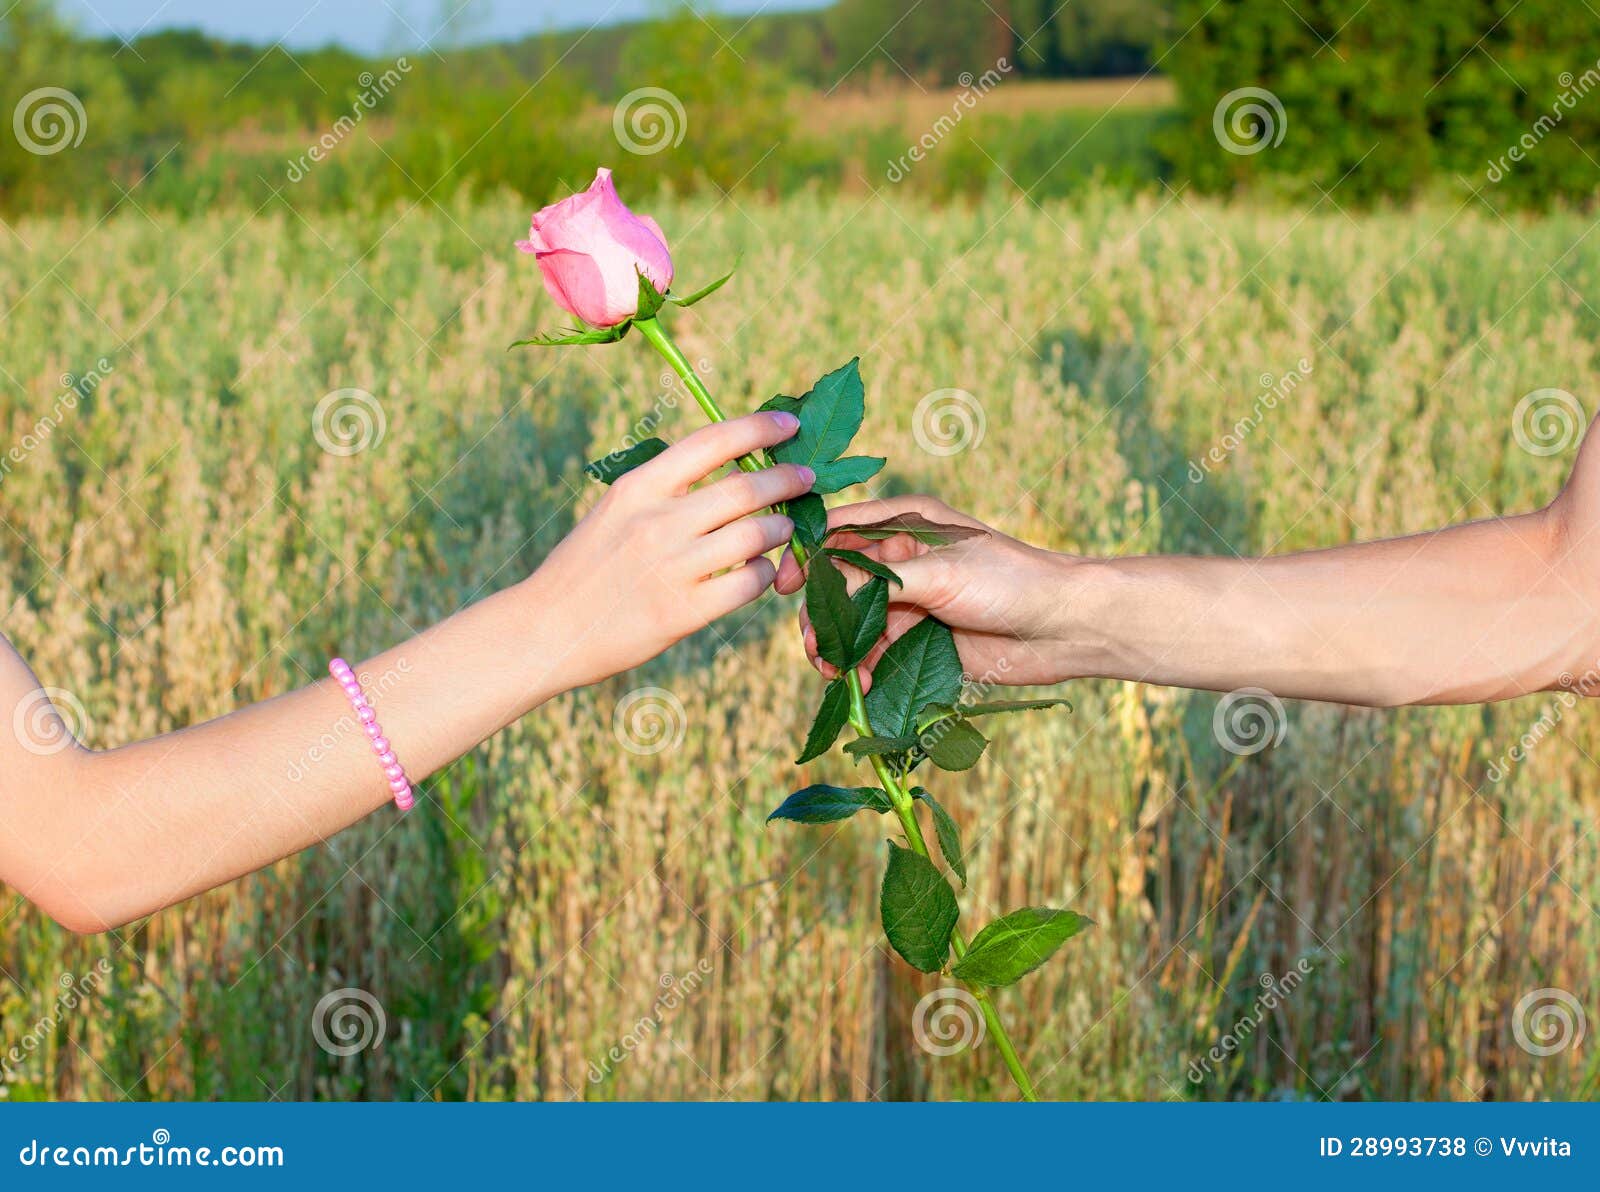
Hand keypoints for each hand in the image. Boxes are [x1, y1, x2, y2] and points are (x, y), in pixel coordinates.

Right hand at [531, 411, 814, 689]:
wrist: (545, 630)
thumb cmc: (585, 567)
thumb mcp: (615, 510)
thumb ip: (665, 489)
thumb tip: (733, 464)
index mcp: (639, 487)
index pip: (712, 441)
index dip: (759, 428)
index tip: (790, 423)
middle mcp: (656, 522)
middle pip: (746, 488)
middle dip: (788, 479)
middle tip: (805, 478)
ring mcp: (671, 568)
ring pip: (756, 535)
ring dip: (782, 528)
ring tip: (785, 528)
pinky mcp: (682, 613)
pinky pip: (747, 583)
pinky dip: (764, 574)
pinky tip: (760, 571)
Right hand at [774, 494, 1078, 690]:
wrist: (1064, 627)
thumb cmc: (1011, 582)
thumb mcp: (941, 572)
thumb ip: (879, 580)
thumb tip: (828, 595)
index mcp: (907, 521)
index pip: (839, 532)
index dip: (807, 558)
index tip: (782, 587)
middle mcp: (902, 558)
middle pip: (839, 584)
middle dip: (822, 615)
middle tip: (816, 647)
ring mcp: (910, 599)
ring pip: (854, 623)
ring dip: (839, 647)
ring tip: (833, 673)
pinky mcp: (919, 638)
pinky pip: (876, 652)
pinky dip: (863, 668)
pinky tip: (859, 685)